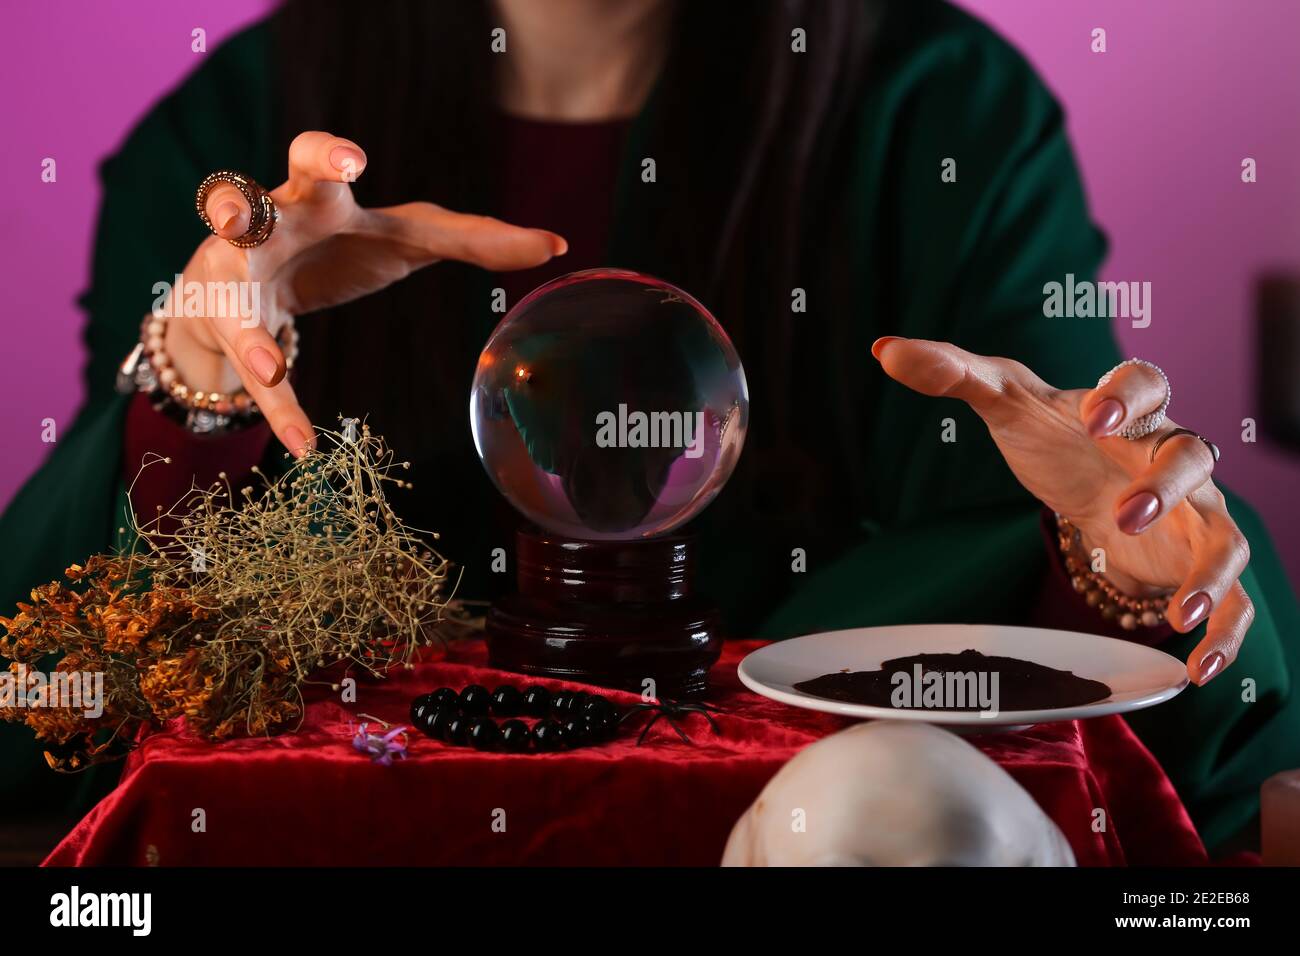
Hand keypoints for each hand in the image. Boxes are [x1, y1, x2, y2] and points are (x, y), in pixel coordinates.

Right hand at [166, 130, 566, 455]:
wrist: (235, 286)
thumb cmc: (334, 247)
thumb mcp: (401, 238)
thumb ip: (472, 238)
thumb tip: (557, 244)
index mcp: (313, 200)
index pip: (316, 164)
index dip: (329, 158)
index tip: (354, 162)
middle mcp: (263, 228)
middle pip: (242, 202)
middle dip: (243, 204)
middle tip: (250, 219)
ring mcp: (234, 278)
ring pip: (224, 298)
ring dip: (240, 320)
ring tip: (265, 363)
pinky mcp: (228, 329)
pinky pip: (252, 371)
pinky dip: (279, 407)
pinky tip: (304, 445)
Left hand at [872, 336, 1251, 684]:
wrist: (1095, 486)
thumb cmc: (1054, 437)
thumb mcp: (1004, 405)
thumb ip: (951, 373)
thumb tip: (883, 350)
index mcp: (1124, 411)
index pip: (1146, 384)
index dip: (1126, 397)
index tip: (1095, 418)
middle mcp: (1169, 459)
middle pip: (1193, 457)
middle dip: (1166, 487)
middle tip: (1123, 516)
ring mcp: (1193, 514)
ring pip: (1225, 538)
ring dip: (1211, 575)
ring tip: (1180, 616)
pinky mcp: (1196, 565)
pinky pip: (1231, 601)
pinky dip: (1224, 635)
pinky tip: (1201, 670)